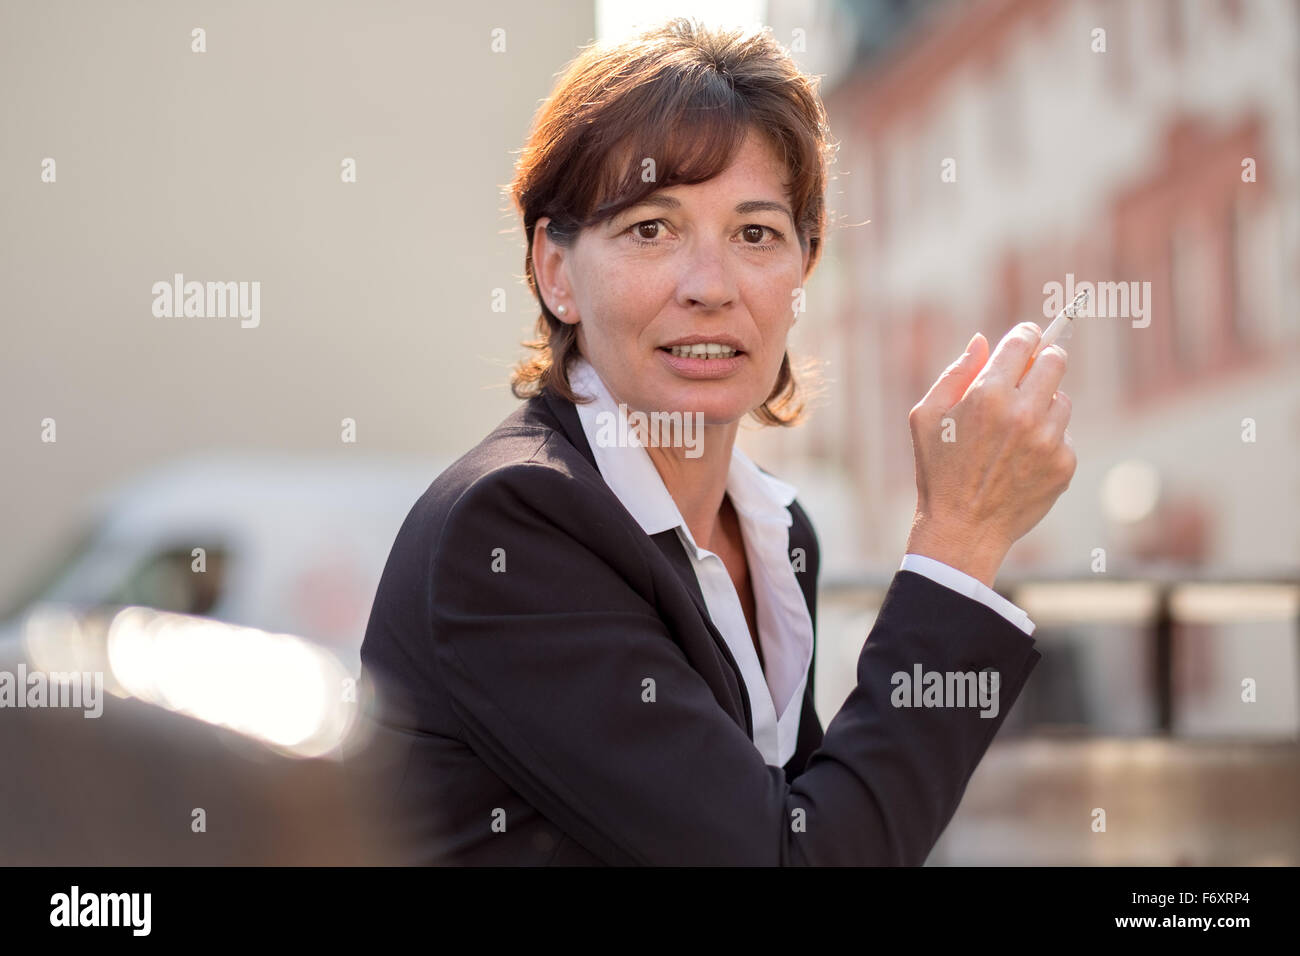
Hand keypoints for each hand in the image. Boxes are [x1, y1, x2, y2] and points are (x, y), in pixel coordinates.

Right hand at [905, 323, 1076, 587]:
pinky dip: (1047, 442)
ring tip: (1016, 431)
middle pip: (1056, 361)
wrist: (962, 530)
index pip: (1025, 342)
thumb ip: (956, 373)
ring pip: (1062, 400)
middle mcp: (1024, 413)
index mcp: (988, 395)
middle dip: (1043, 362)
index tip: (1026, 340)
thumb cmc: (938, 471)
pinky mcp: (1064, 464)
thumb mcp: (927, 417)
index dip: (1025, 336)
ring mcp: (1048, 440)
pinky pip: (1064, 436)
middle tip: (1030, 375)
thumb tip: (982, 341)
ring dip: (1044, 406)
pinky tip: (1021, 461)